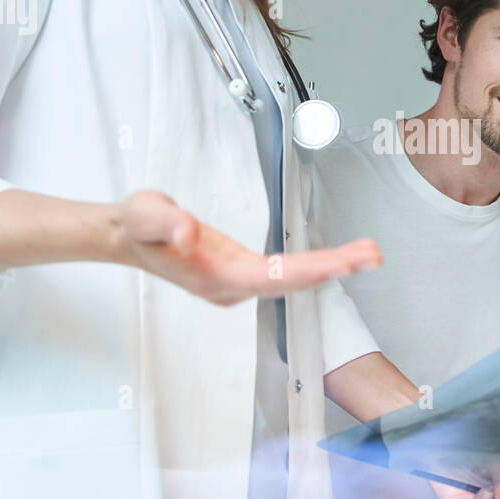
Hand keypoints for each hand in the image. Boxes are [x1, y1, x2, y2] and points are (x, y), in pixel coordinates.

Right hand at [116, 190, 379, 305]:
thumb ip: (166, 222)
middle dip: (333, 269)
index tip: (341, 263)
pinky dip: (315, 265)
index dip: (307, 270)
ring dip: (331, 268)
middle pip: (290, 282)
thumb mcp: (145, 212)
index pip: (270, 276)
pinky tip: (338, 260)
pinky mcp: (242, 273)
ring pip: (292, 279)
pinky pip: (286, 273)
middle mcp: (230, 285)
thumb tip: (189, 233)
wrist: (128, 236)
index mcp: (214, 275)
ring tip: (367, 254)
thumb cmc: (138, 225)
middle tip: (372, 255)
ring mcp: (237, 282)